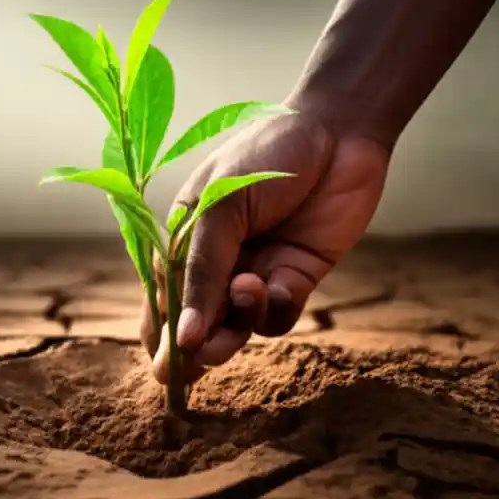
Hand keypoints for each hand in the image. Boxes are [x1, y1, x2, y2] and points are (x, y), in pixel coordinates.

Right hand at [140, 106, 390, 383]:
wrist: (337, 132)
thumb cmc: (265, 156)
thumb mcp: (220, 208)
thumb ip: (202, 272)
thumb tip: (184, 336)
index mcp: (184, 237)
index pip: (162, 296)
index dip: (160, 334)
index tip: (164, 365)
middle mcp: (217, 261)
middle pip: (197, 321)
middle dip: (198, 345)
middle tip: (201, 358)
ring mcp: (256, 271)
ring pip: (236, 325)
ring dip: (237, 321)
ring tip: (248, 290)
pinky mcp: (295, 277)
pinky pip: (278, 316)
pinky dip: (275, 309)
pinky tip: (277, 283)